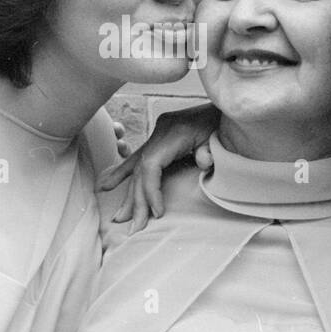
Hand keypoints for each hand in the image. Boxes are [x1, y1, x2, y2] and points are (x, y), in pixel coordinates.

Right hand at [97, 103, 218, 232]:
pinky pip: (138, 159)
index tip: (157, 212)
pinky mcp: (159, 138)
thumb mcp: (218, 135)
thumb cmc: (221, 122)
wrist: (224, 104)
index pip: (151, 165)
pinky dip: (123, 173)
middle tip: (134, 227)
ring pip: (136, 168)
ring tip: (119, 218)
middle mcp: (159, 133)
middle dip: (137, 200)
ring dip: (129, 193)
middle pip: (141, 171)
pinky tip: (106, 186)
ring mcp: (157, 135)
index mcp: (172, 133)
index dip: (150, 190)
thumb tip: (203, 163)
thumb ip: (209, 150)